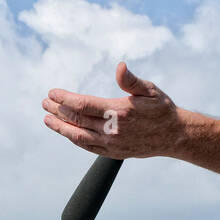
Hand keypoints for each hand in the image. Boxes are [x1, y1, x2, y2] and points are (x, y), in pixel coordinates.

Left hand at [42, 62, 185, 158]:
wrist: (174, 135)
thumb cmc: (161, 108)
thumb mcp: (149, 89)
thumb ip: (131, 80)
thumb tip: (119, 66)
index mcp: (118, 112)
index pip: (83, 105)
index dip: (64, 99)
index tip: (52, 93)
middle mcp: (112, 130)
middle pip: (76, 120)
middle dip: (58, 111)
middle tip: (45, 102)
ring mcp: (111, 144)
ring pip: (78, 136)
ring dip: (60, 127)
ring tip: (47, 119)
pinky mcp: (113, 153)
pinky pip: (87, 147)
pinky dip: (74, 139)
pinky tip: (66, 132)